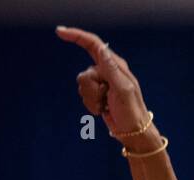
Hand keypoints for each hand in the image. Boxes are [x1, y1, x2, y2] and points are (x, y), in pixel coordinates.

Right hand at [56, 26, 151, 141]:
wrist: (134, 133)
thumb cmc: (132, 112)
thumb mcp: (123, 90)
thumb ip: (111, 69)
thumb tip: (101, 48)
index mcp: (115, 66)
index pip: (93, 44)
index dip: (76, 36)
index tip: (59, 32)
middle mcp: (107, 71)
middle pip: (84, 74)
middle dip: (92, 90)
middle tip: (106, 98)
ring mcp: (101, 84)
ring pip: (82, 86)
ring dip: (92, 99)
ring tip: (106, 105)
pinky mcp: (98, 95)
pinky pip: (84, 97)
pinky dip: (92, 106)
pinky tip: (103, 110)